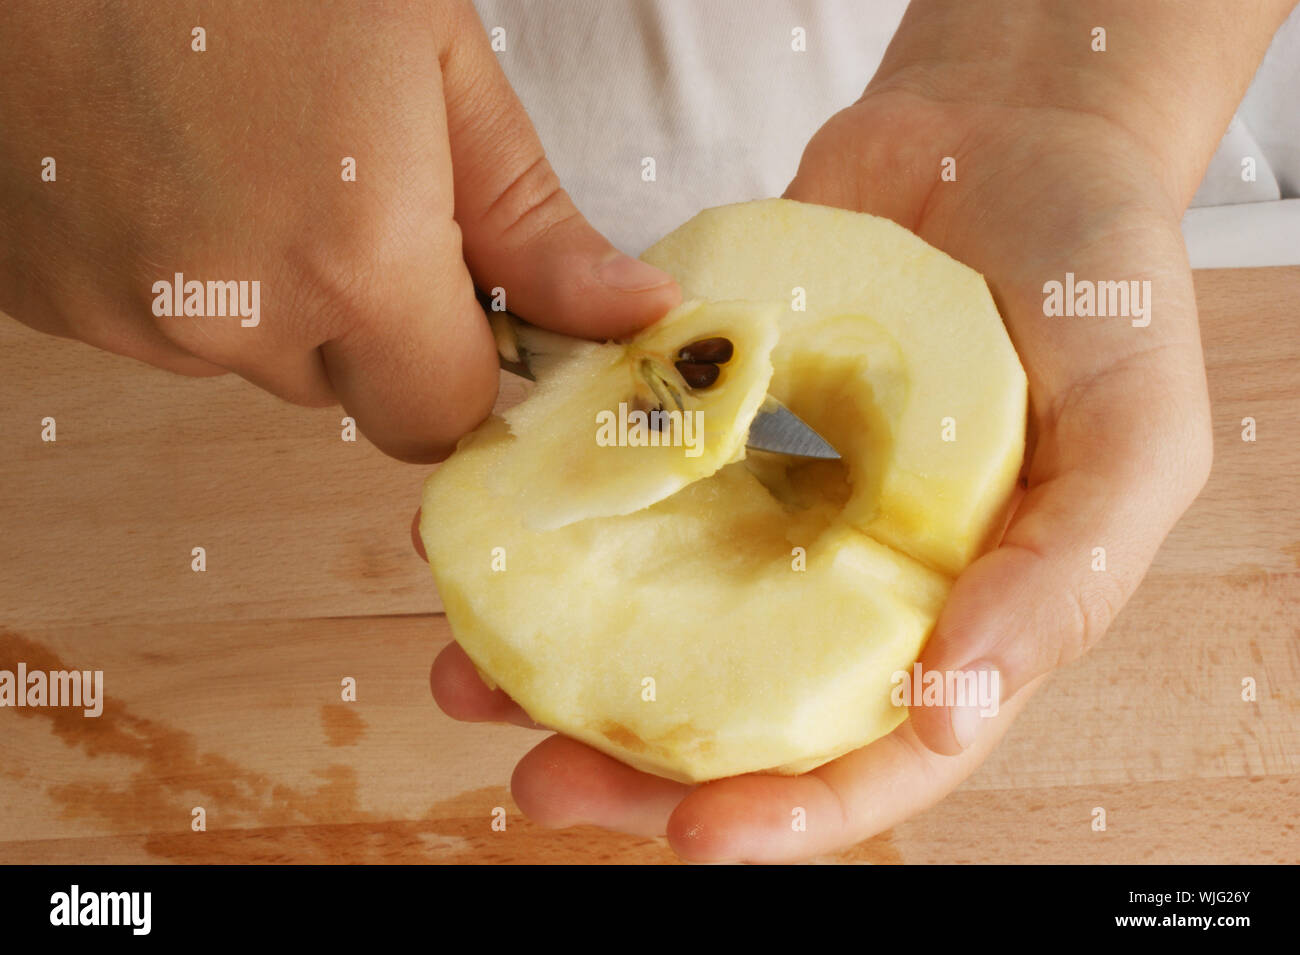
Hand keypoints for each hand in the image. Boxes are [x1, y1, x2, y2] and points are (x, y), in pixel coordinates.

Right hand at [0, 0, 677, 460]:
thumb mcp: (428, 55)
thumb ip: (532, 216)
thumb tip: (634, 312)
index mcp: (351, 261)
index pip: (445, 417)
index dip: (467, 364)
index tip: (468, 304)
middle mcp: (230, 316)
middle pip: (352, 393)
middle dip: (374, 322)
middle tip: (347, 188)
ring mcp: (123, 314)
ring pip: (253, 357)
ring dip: (272, 291)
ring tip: (241, 151)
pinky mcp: (46, 297)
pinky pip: (159, 326)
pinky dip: (181, 272)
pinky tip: (165, 166)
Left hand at [420, 83, 1214, 861]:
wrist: (1005, 134)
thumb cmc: (1099, 282)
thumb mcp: (1136, 430)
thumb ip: (1064, 575)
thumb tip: (952, 706)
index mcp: (953, 612)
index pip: (872, 755)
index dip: (791, 813)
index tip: (695, 833)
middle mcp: (841, 574)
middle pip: (735, 708)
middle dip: (637, 764)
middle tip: (542, 780)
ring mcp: (764, 499)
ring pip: (649, 610)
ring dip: (557, 657)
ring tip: (468, 679)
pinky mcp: (703, 418)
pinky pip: (619, 482)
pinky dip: (554, 514)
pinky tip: (486, 532)